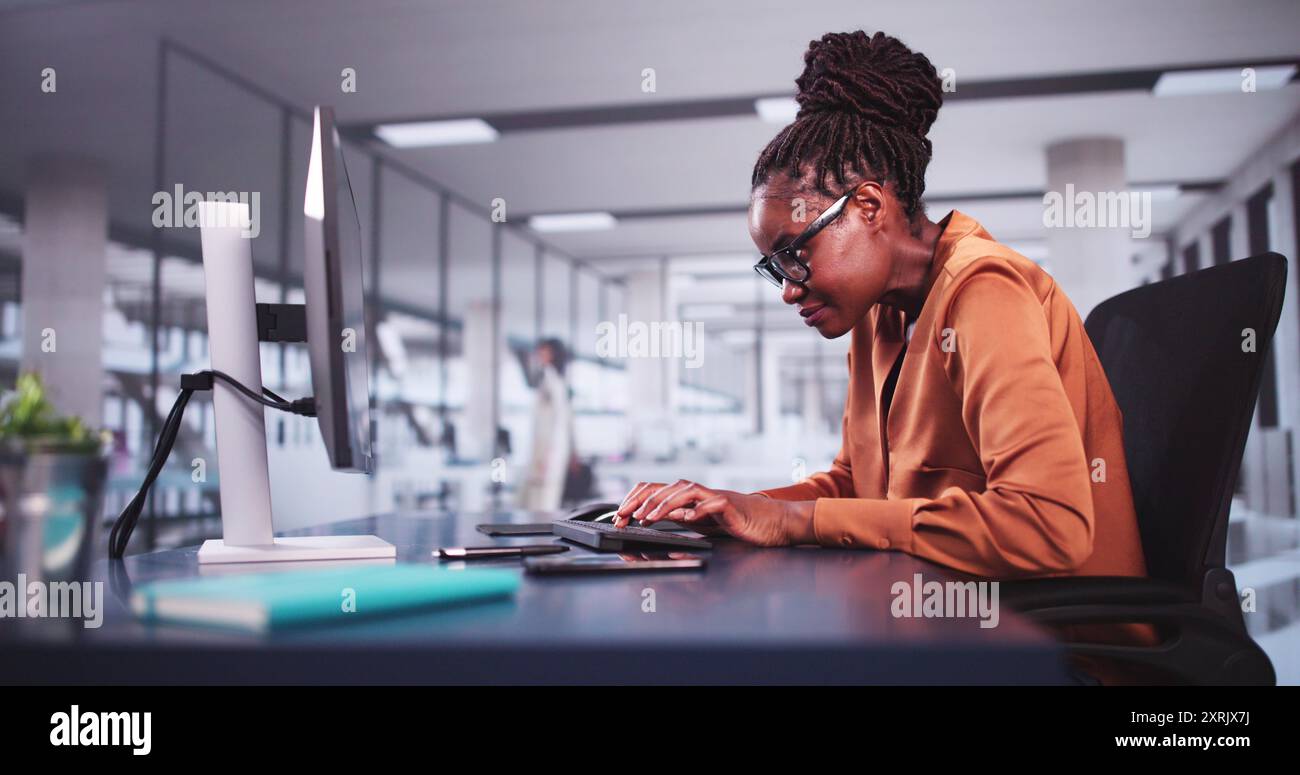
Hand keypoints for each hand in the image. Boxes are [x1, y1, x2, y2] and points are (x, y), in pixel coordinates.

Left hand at [615, 480, 814, 546]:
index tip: (619, 516)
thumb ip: (682, 517)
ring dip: (662, 504)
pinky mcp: (729, 505)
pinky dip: (696, 510)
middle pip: (662, 488)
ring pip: (682, 491)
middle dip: (639, 501)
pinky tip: (687, 518)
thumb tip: (658, 516)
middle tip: (624, 516)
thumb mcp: (702, 521)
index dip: (634, 500)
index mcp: (689, 496)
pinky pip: (710, 503)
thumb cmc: (738, 521)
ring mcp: (713, 496)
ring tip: (647, 518)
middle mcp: (698, 492)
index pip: (655, 491)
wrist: (771, 522)